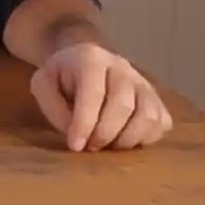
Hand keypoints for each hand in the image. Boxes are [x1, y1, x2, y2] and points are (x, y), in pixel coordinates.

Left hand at [30, 42, 172, 150]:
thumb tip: (77, 135)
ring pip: (148, 117)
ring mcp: (143, 82)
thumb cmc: (61, 77)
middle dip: (104, 134)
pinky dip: (144, 139)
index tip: (75, 145)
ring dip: (126, 140)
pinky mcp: (157, 99)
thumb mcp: (43, 85)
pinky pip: (161, 124)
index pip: (93, 92)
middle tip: (89, 146)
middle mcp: (122, 67)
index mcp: (91, 58)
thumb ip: (54, 108)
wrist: (82, 60)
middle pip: (123, 106)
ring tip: (106, 144)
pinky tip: (123, 139)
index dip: (85, 123)